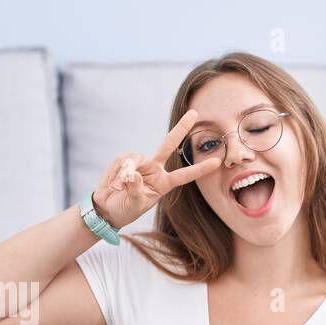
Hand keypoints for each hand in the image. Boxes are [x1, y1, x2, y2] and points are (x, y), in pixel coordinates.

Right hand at [90, 108, 221, 230]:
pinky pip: (122, 162)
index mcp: (164, 183)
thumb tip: (134, 174)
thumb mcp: (134, 205)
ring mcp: (140, 162)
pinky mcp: (125, 159)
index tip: (217, 162)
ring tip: (118, 187)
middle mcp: (155, 169)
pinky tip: (113, 184)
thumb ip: (136, 191)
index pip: (185, 175)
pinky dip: (116, 173)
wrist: (108, 208)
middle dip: (181, 128)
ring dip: (125, 173)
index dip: (200, 169)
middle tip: (194, 112)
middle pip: (169, 144)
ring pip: (135, 159)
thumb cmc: (125, 209)